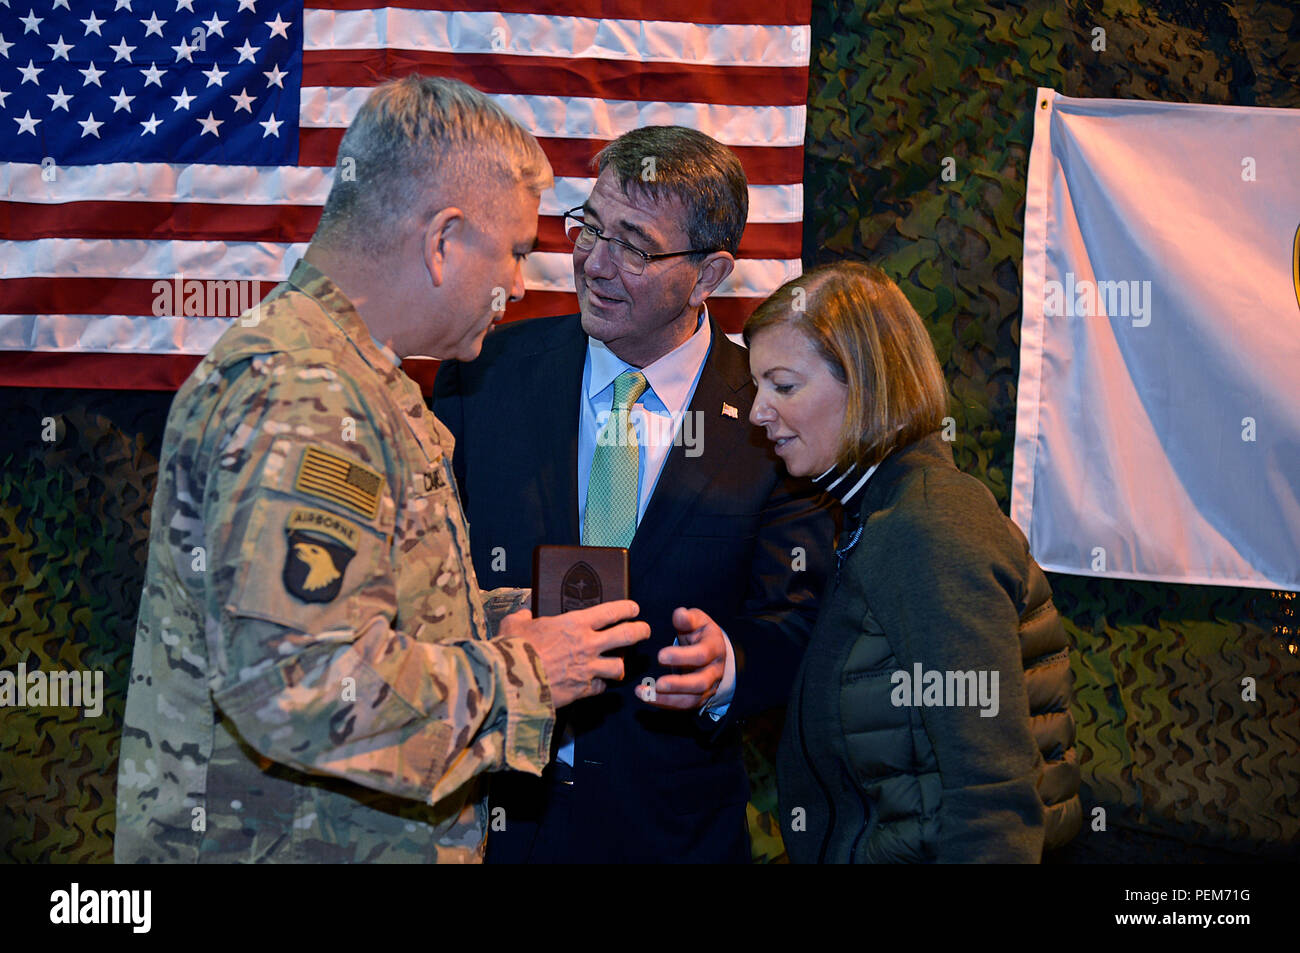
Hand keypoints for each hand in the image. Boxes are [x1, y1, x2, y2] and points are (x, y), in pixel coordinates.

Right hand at [498, 600, 648, 708]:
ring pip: (619, 666)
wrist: (511, 680)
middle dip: (640, 631)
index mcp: (575, 623)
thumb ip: (523, 617)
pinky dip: (600, 685)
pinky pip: (601, 687)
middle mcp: (588, 644)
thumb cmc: (513, 648)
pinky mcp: (582, 690)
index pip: (611, 611)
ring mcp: (588, 669)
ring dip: (621, 666)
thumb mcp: (515, 624)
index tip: (634, 608)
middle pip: (626, 635)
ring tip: (620, 665)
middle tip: (645, 630)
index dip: (627, 608)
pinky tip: (595, 683)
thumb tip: (524, 614)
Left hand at [640, 607, 725, 710]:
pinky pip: (682, 705)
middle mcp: (714, 671)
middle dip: (677, 685)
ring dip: (666, 699)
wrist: (712, 650)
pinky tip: (646, 698)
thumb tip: (679, 614)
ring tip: (643, 694)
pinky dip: (664, 703)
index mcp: (714, 648)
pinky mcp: (698, 698)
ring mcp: (708, 687)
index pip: (702, 655)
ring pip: (690, 699)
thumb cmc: (700, 633)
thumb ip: (687, 618)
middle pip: (700, 683)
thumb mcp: (697, 620)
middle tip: (657, 684)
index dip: (682, 657)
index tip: (660, 655)